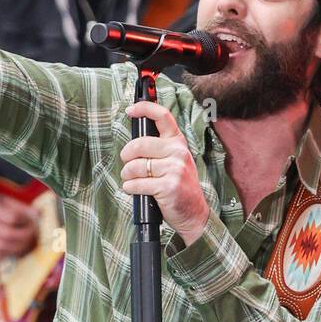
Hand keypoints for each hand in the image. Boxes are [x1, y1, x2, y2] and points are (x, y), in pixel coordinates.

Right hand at [0, 186, 38, 259]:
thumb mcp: (2, 198)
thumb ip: (19, 207)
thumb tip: (37, 214)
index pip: (11, 218)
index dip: (24, 220)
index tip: (29, 220)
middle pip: (8, 234)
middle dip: (24, 236)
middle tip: (31, 233)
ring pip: (1, 247)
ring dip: (18, 247)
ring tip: (25, 242)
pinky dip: (6, 255)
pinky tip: (13, 249)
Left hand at [120, 104, 208, 244]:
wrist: (194, 213)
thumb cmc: (179, 186)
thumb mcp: (175, 161)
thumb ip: (159, 148)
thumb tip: (134, 141)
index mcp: (178, 143)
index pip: (162, 116)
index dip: (144, 109)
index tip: (130, 110)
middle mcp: (178, 152)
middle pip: (140, 144)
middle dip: (126, 155)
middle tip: (126, 163)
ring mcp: (174, 169)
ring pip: (136, 166)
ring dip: (127, 175)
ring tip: (131, 179)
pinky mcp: (168, 186)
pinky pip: (137, 183)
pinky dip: (130, 188)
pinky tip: (134, 190)